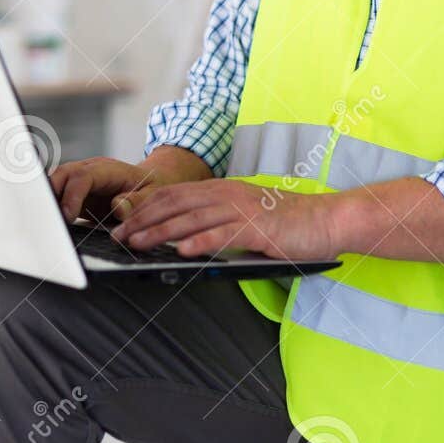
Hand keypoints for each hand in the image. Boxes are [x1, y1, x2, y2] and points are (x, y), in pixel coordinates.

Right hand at [49, 147, 209, 223]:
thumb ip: (136, 202)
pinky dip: (52, 205)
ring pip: (56, 181)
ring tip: (46, 221)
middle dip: (52, 193)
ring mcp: (81, 180)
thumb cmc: (152, 187)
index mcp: (108, 170)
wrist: (152, 181)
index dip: (73, 194)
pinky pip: (59, 194)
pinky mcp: (77, 192)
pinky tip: (51, 221)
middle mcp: (91, 170)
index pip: (83, 176)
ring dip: (49, 199)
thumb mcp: (152, 195)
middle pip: (63, 174)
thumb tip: (118, 207)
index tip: (68, 215)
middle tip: (51, 219)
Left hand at [110, 179, 340, 259]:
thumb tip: (183, 237)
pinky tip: (181, 252)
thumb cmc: (284, 223)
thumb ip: (215, 221)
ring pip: (191, 219)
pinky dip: (199, 243)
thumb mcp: (243, 216)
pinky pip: (222, 235)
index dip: (144, 208)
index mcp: (221, 190)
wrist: (325, 220)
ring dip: (160, 232)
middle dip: (143, 220)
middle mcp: (227, 195)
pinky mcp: (257, 228)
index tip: (122, 222)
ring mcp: (241, 210)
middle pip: (175, 204)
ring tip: (137, 243)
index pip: (173, 195)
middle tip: (119, 235)